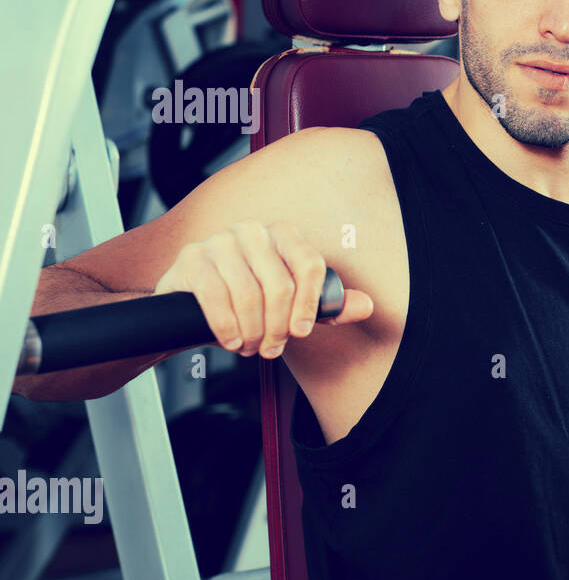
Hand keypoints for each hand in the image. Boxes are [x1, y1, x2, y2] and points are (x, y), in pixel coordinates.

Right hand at [154, 219, 372, 357]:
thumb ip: (328, 306)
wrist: (193, 306)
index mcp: (284, 235)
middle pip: (280, 285)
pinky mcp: (192, 258)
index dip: (309, 305)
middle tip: (270, 348)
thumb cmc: (250, 302)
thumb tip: (367, 306)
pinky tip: (230, 340)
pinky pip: (216, 297)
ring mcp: (219, 241)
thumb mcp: (293, 304)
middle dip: (277, 328)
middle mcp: (253, 231)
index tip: (301, 331)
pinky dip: (226, 327)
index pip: (310, 264)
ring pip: (249, 295)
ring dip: (252, 332)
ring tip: (250, 345)